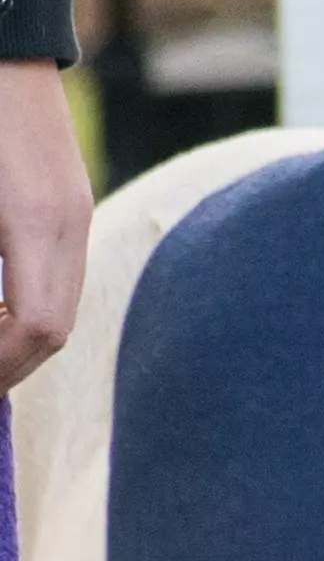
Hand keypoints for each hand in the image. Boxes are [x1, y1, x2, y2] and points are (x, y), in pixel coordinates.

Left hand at [0, 61, 91, 393]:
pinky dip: (27, 301)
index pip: (37, 329)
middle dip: (10, 361)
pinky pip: (58, 274)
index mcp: (34, 221)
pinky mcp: (70, 200)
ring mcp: (77, 210)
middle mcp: (69, 223)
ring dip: (19, 335)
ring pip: (60, 305)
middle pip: (55, 329)